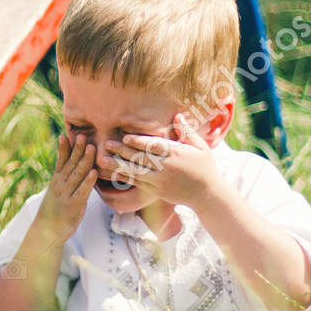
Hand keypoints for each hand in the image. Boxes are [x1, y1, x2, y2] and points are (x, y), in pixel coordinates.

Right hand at [36, 132, 96, 236]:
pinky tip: (94, 172)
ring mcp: (66, 194)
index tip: (67, 134)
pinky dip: (88, 181)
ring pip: (77, 174)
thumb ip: (64, 179)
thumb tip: (71, 167)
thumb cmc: (54, 211)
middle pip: (70, 164)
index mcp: (56, 181)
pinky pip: (82, 191)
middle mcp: (60, 185)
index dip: (64, 148)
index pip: (61, 161)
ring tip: (91, 147)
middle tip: (83, 135)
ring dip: (85, 160)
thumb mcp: (56, 192)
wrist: (46, 231)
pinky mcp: (74, 205)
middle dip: (77, 149)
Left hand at [100, 113, 220, 207]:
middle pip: (140, 158)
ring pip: (135, 172)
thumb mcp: (200, 147)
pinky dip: (124, 178)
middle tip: (106, 144)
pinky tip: (112, 173)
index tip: (125, 137)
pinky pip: (137, 184)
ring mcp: (160, 181)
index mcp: (175, 154)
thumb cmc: (205, 167)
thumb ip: (186, 131)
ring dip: (117, 165)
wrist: (207, 195)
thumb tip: (177, 115)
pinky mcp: (156, 192)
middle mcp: (166, 168)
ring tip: (102, 159)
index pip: (153, 146)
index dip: (138, 142)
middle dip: (122, 151)